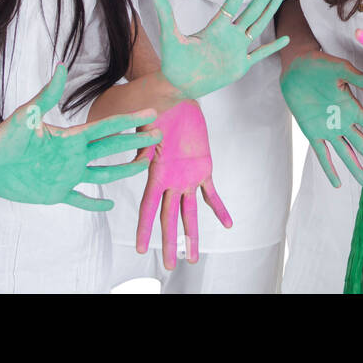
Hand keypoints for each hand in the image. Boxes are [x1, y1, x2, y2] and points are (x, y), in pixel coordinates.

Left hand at [0, 63, 159, 210]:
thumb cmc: (3, 136)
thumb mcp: (25, 115)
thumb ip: (46, 96)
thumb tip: (61, 69)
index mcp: (69, 138)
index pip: (105, 128)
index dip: (127, 121)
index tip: (149, 114)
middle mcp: (73, 155)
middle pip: (111, 148)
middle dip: (134, 142)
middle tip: (158, 135)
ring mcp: (66, 174)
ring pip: (102, 173)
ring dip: (122, 170)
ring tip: (143, 165)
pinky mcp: (55, 192)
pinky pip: (79, 199)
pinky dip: (94, 204)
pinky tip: (109, 205)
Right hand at [135, 100, 231, 268]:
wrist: (177, 96)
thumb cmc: (157, 109)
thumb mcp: (146, 128)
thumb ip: (142, 148)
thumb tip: (135, 162)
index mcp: (156, 174)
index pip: (148, 208)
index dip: (145, 229)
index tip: (141, 249)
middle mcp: (170, 180)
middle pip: (169, 218)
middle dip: (170, 243)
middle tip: (171, 266)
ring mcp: (187, 176)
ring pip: (188, 213)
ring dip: (191, 235)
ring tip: (193, 258)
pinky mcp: (202, 168)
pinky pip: (211, 193)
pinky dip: (218, 208)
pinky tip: (227, 224)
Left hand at [156, 0, 290, 98]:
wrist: (179, 85)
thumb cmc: (174, 62)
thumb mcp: (170, 38)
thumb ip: (167, 17)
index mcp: (216, 27)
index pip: (233, 1)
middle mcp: (230, 35)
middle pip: (252, 10)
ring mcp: (237, 49)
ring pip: (258, 26)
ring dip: (269, 11)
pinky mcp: (240, 65)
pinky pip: (260, 54)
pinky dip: (272, 47)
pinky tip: (284, 39)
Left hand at [280, 54, 362, 192]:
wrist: (296, 66)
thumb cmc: (320, 64)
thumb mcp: (342, 69)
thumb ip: (362, 80)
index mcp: (353, 109)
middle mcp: (344, 123)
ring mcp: (328, 130)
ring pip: (347, 156)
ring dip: (359, 172)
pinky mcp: (311, 132)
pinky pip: (321, 154)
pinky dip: (329, 169)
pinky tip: (337, 183)